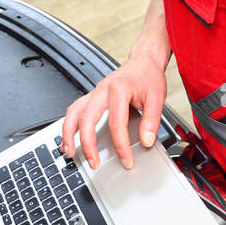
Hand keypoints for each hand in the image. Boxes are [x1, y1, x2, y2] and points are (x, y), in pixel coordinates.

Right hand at [61, 50, 166, 169]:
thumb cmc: (148, 77)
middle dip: (87, 144)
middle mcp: (102, 90)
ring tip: (69, 152)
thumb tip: (145, 141)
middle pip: (87, 119)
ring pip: (73, 113)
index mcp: (119, 89)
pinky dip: (68, 126)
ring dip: (69, 134)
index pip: (116, 123)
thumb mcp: (157, 98)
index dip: (120, 145)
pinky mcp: (91, 96)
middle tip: (93, 162)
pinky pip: (74, 110)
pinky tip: (68, 139)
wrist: (143, 62)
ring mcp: (94, 92)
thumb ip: (151, 121)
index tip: (126, 160)